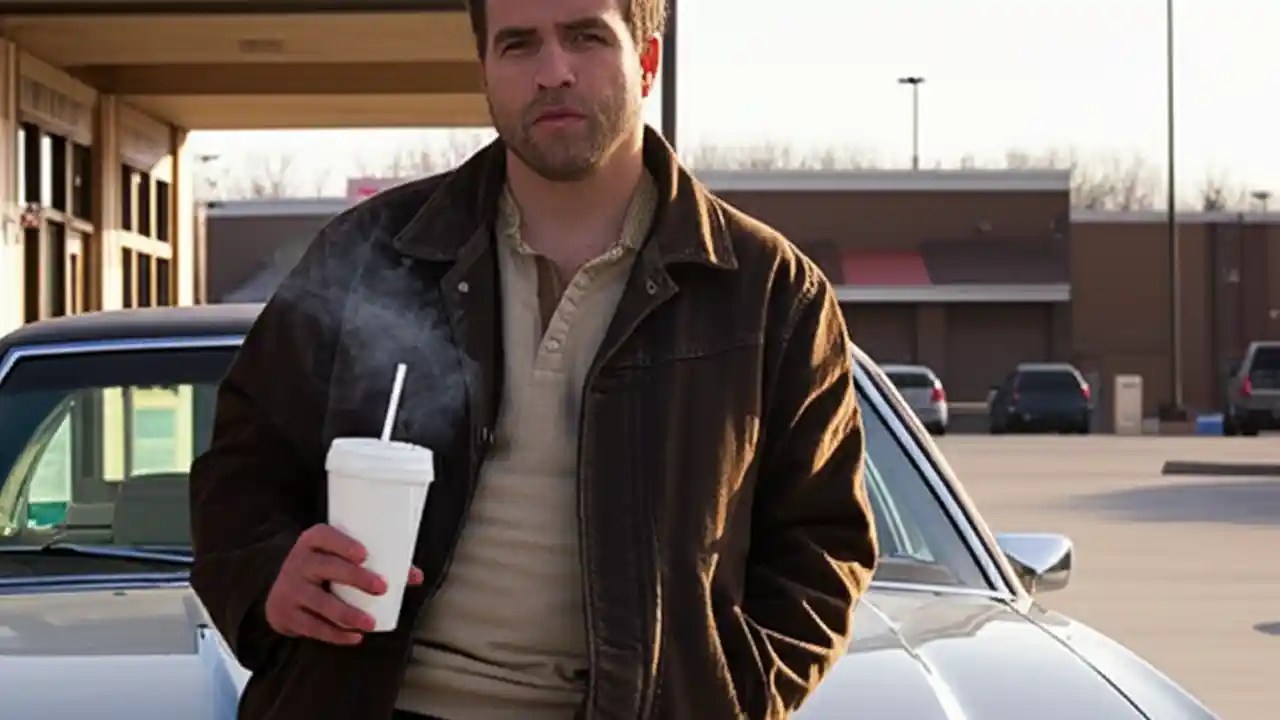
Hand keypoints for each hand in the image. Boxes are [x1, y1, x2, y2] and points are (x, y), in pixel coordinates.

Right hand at [264, 524, 424, 644]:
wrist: (283, 594)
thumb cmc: (326, 570)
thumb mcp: (340, 560)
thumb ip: (379, 563)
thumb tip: (417, 576)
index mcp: (313, 541)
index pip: (323, 536)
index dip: (343, 544)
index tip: (365, 555)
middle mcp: (298, 562)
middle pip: (326, 567)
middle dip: (355, 578)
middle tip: (381, 588)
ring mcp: (290, 589)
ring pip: (320, 601)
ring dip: (347, 614)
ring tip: (370, 623)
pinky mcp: (286, 614)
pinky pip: (312, 626)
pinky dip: (335, 634)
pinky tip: (354, 637)